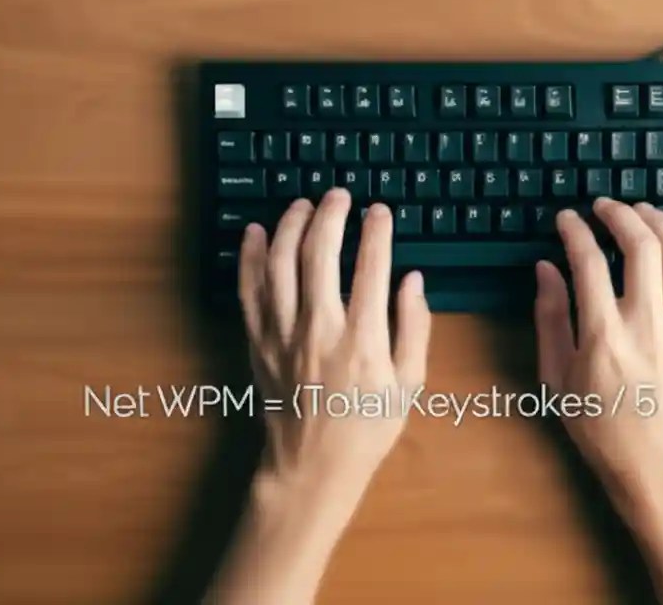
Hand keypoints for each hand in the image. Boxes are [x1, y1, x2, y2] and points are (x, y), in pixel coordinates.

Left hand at [238, 188, 431, 488]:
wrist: (311, 467)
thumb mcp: (409, 385)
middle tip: (339, 195)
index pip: (371, 269)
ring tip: (303, 204)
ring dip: (291, 226)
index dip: (376, 233)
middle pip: (320, 255)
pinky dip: (250, 257)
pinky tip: (258, 232)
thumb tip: (413, 280)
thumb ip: (413, 328)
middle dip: (331, 215)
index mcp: (363, 342)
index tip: (379, 212)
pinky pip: (249, 290)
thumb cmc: (366, 428)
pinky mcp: (258, 342)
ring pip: (280, 264)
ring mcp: (282, 336)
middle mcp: (319, 331)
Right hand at [534, 199, 662, 604]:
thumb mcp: (557, 379)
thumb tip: (546, 270)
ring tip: (641, 211)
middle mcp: (648, 325)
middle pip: (641, 247)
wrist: (659, 466)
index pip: (589, 263)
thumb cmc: (602, 429)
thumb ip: (550, 320)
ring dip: (660, 223)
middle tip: (604, 206)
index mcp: (604, 337)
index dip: (575, 232)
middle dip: (620, 215)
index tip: (566, 220)